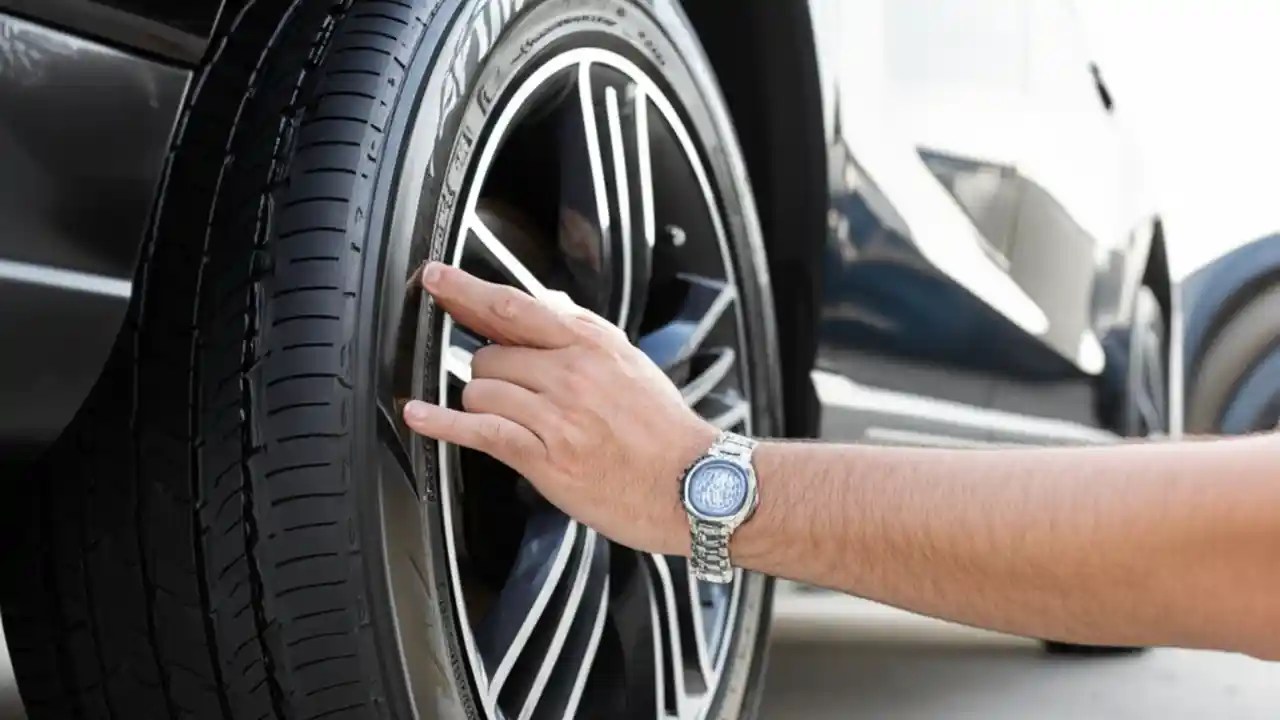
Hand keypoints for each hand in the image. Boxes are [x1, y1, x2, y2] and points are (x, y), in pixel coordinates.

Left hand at [402, 262, 716, 555]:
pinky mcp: (546, 458)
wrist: (693, 484)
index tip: (437, 278)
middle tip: (514, 394)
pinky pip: (481, 431)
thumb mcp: (629, 363)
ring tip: (516, 421)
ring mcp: (557, 416)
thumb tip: (546, 300)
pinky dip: (443, 424)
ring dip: (481, 405)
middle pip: (489, 355)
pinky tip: (418, 415)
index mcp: (591, 345)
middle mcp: (571, 374)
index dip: (467, 291)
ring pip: (480, 391)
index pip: (515, 307)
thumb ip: (582, 330)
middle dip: (489, 373)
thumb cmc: (663, 429)